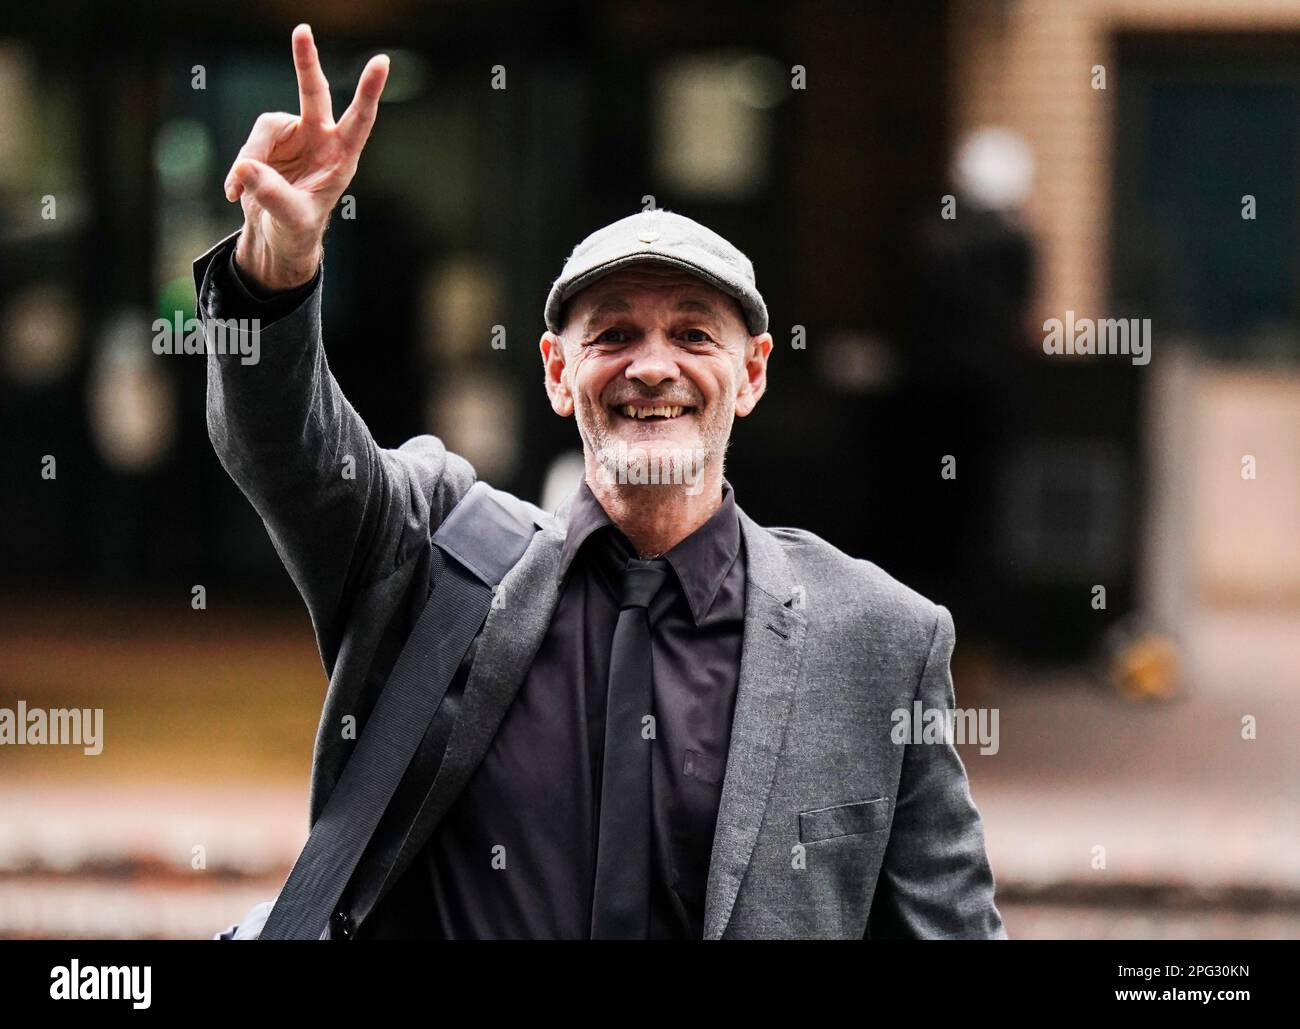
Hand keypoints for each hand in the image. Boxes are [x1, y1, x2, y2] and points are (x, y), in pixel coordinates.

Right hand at [225, 24, 388, 290]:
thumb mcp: (291, 219)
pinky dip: (239, 170)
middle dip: (306, 63)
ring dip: (251, 160)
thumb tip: (246, 168)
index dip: (369, 92)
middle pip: (313, 94)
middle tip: (303, 31)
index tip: (381, 62)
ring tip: (243, 190)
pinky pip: (248, 145)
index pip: (360, 120)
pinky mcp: (269, 139)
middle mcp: (320, 138)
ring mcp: (294, 135)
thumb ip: (273, 195)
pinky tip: (236, 192)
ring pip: (264, 129)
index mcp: (341, 157)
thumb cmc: (298, 227)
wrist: (277, 233)